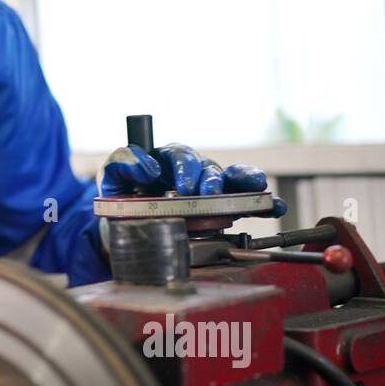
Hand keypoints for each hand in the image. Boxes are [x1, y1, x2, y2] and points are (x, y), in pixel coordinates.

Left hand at [99, 142, 282, 211]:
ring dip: (246, 182)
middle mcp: (191, 172)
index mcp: (166, 159)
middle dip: (210, 181)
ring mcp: (208, 190)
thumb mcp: (111, 179)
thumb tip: (148, 166)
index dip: (184, 168)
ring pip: (232, 179)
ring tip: (257, 187)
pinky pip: (244, 201)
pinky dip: (261, 202)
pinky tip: (273, 205)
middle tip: (207, 196)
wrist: (122, 230)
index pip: (179, 155)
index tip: (183, 187)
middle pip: (208, 168)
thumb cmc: (120, 198)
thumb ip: (121, 163)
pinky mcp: (220, 210)